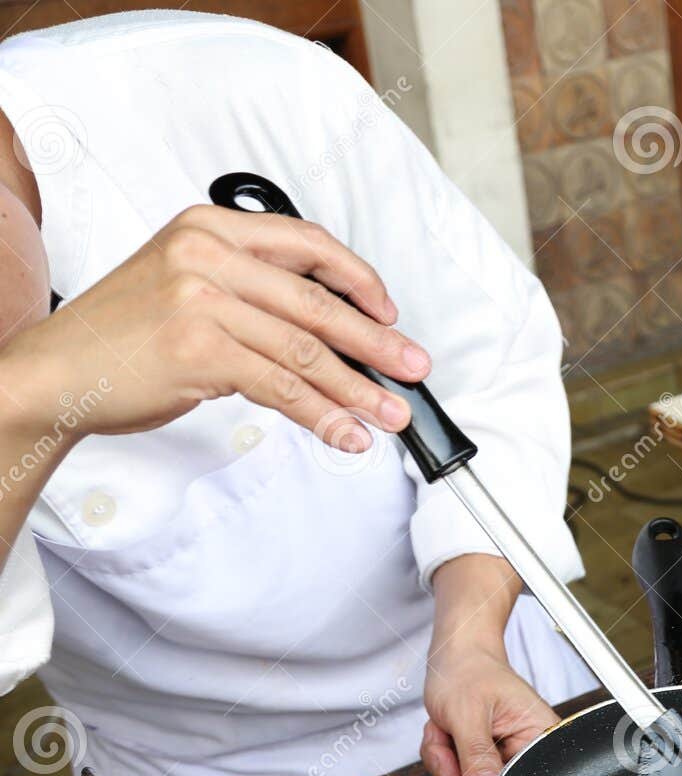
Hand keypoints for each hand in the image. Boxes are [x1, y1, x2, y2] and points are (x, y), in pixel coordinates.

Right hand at [0, 204, 429, 448]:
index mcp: (211, 227)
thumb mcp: (187, 283)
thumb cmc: (126, 333)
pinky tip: (345, 433)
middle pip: (318, 304)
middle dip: (377, 343)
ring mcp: (202, 299)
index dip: (359, 279)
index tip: (389, 311)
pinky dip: (322, 415)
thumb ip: (253, 291)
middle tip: (414, 368)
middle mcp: (207, 254)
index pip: (308, 243)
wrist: (56, 369)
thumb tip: (334, 331)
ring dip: (359, 390)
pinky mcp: (200, 349)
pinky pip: (281, 386)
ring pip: (306, 351)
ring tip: (391, 414)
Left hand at [422, 644, 558, 775]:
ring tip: (445, 730)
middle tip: (445, 745)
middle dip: (457, 771)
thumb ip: (475, 754)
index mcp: (537, 734)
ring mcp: (501, 754)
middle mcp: (524, 748)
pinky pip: (456, 775)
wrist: (456, 655)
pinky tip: (444, 732)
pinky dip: (442, 756)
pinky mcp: (482, 755)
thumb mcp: (468, 713)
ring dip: (445, 760)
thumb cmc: (469, 670)